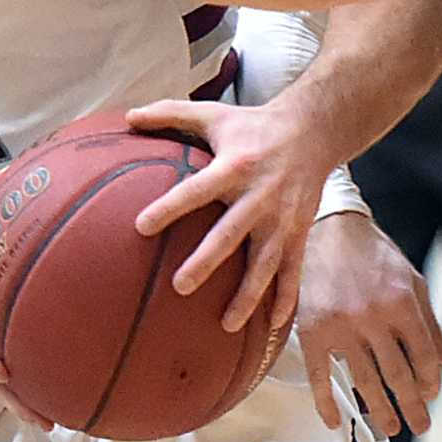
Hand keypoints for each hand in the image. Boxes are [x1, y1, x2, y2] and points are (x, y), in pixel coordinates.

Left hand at [125, 94, 328, 336]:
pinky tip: (271, 327)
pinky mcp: (298, 232)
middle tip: (180, 286)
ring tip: (227, 324)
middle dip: (206, 261)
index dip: (170, 207)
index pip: (197, 190)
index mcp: (234, 166)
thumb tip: (127, 116)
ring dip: (248, 295)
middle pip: (230, 234)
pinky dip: (285, 299)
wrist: (314, 130)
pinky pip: (293, 270)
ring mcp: (281, 219)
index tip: (140, 226)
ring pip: (264, 262)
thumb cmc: (253, 124)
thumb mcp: (214, 113)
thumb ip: (170, 114)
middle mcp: (259, 196)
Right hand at [296, 212, 441, 434]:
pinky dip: (326, 403)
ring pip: (363, 380)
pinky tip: (335, 423)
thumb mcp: (411, 282)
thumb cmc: (375, 256)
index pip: (422, 356)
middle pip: (396, 375)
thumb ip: (430, 324)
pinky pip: (320, 376)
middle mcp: (373, 317)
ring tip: (390, 429)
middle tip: (420, 427)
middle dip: (411, 406)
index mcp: (401, 303)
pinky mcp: (312, 331)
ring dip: (378, 410)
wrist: (328, 229)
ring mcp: (341, 326)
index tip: (430, 396)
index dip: (429, 381)